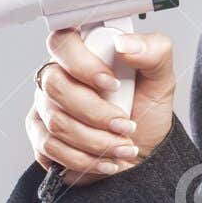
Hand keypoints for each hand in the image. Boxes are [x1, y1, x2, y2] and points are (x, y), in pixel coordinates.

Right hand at [25, 28, 176, 186]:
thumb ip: (154, 52)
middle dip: (96, 113)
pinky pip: (50, 148)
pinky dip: (85, 159)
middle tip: (126, 125)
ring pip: (56, 121)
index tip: (113, 83)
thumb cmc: (145, 112)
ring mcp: (44, 108)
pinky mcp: (41, 137)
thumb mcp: (160, 80)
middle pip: (55, 86)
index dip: (83, 63)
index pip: (63, 41)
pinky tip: (106, 161)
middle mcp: (57, 77)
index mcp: (83, 54)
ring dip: (97, 140)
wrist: (142, 154)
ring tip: (123, 146)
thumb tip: (124, 43)